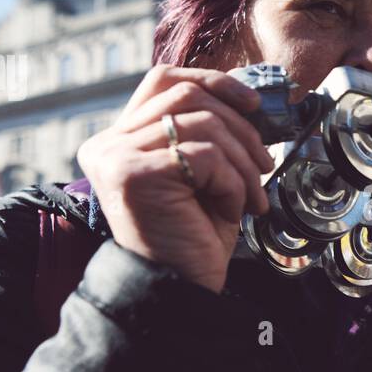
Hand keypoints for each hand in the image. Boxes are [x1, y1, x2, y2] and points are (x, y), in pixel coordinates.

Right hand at [77, 65, 274, 292]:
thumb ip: (206, 132)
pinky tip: (231, 211)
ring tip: (250, 197)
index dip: (212, 82)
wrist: (179, 291)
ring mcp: (116, 156)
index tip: (252, 105)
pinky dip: (232, 183)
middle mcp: (108, 144)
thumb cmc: (192, 237)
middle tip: (263, 164)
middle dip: (239, 127)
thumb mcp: (201, 174)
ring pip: (203, 123)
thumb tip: (248, 96)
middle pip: (185, 95)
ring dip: (241, 161)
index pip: (163, 80)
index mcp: (117, 140)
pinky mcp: (135, 174)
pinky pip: (206, 155)